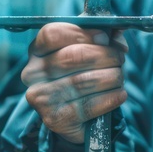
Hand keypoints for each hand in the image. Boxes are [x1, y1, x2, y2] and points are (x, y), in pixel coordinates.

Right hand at [22, 23, 128, 143]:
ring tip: (120, 78)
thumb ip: (101, 36)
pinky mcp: (56, 120)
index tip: (104, 38)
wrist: (76, 118)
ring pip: (83, 81)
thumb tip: (118, 31)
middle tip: (120, 59)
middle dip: (105, 55)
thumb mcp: (87, 51)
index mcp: (36, 51)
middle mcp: (32, 74)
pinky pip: (89, 105)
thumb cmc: (82, 76)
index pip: (53, 34)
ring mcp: (41, 98)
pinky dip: (111, 98)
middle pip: (72, 57)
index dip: (83, 33)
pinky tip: (120, 94)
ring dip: (111, 77)